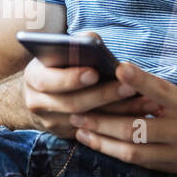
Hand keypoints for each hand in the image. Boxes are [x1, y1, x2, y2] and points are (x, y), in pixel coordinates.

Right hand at [22, 34, 163, 139]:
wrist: (42, 91)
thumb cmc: (60, 63)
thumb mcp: (61, 51)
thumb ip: (76, 44)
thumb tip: (95, 42)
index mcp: (33, 78)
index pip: (49, 81)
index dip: (71, 78)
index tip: (94, 72)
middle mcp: (37, 103)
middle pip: (72, 104)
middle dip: (103, 95)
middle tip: (129, 88)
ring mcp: (51, 122)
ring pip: (87, 122)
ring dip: (117, 112)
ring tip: (143, 101)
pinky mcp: (66, 134)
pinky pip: (94, 132)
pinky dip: (118, 124)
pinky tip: (139, 115)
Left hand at [67, 61, 176, 176]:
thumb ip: (164, 95)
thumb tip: (126, 82)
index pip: (162, 90)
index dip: (140, 80)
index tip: (119, 68)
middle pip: (137, 128)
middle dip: (104, 121)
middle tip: (77, 113)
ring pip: (134, 151)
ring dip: (104, 142)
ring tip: (81, 133)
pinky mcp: (175, 168)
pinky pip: (141, 162)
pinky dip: (118, 154)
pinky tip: (100, 146)